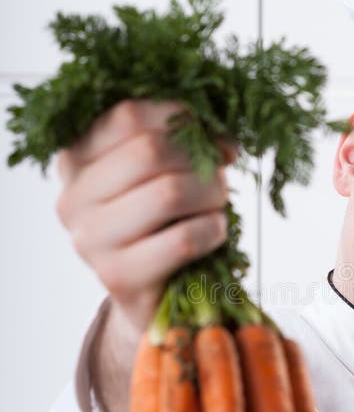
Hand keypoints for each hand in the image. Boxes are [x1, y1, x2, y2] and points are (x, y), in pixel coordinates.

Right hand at [56, 98, 237, 339]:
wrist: (152, 296)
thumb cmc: (160, 223)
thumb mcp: (158, 174)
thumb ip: (177, 142)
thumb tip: (222, 140)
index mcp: (75, 159)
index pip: (128, 115)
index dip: (181, 117)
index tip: (215, 140)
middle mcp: (72, 197)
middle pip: (150, 151)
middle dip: (200, 159)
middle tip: (220, 177)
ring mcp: (89, 240)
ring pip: (169, 193)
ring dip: (211, 194)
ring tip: (217, 206)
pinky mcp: (117, 276)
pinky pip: (183, 239)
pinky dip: (213, 230)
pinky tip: (214, 233)